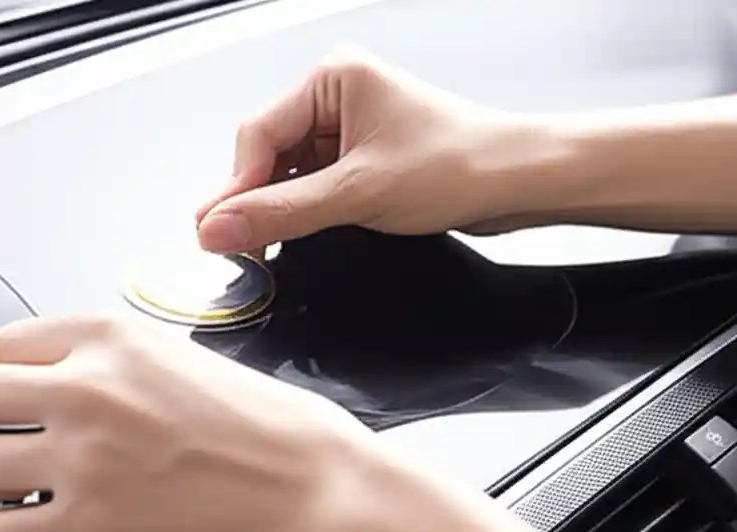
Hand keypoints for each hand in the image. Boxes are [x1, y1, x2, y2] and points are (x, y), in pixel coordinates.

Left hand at [0, 315, 393, 531]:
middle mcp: (84, 388)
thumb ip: (120, 368)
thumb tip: (71, 392)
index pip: (5, 343)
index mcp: (113, 339)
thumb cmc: (278, 435)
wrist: (317, 493)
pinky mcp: (84, 526)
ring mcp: (78, 457)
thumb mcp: (191, 361)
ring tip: (29, 500)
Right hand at [194, 47, 555, 252]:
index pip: (258, 135)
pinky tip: (297, 235)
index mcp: (332, 78)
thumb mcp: (357, 194)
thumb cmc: (461, 165)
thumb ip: (281, 213)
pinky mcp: (362, 158)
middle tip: (235, 247)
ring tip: (268, 246)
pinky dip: (303, 212)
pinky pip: (313, 185)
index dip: (235, 188)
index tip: (216, 233)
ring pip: (287, 173)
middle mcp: (337, 96)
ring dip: (279, 209)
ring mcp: (349, 128)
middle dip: (254, 200)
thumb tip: (217, 228)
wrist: (521, 182)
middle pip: (267, 154)